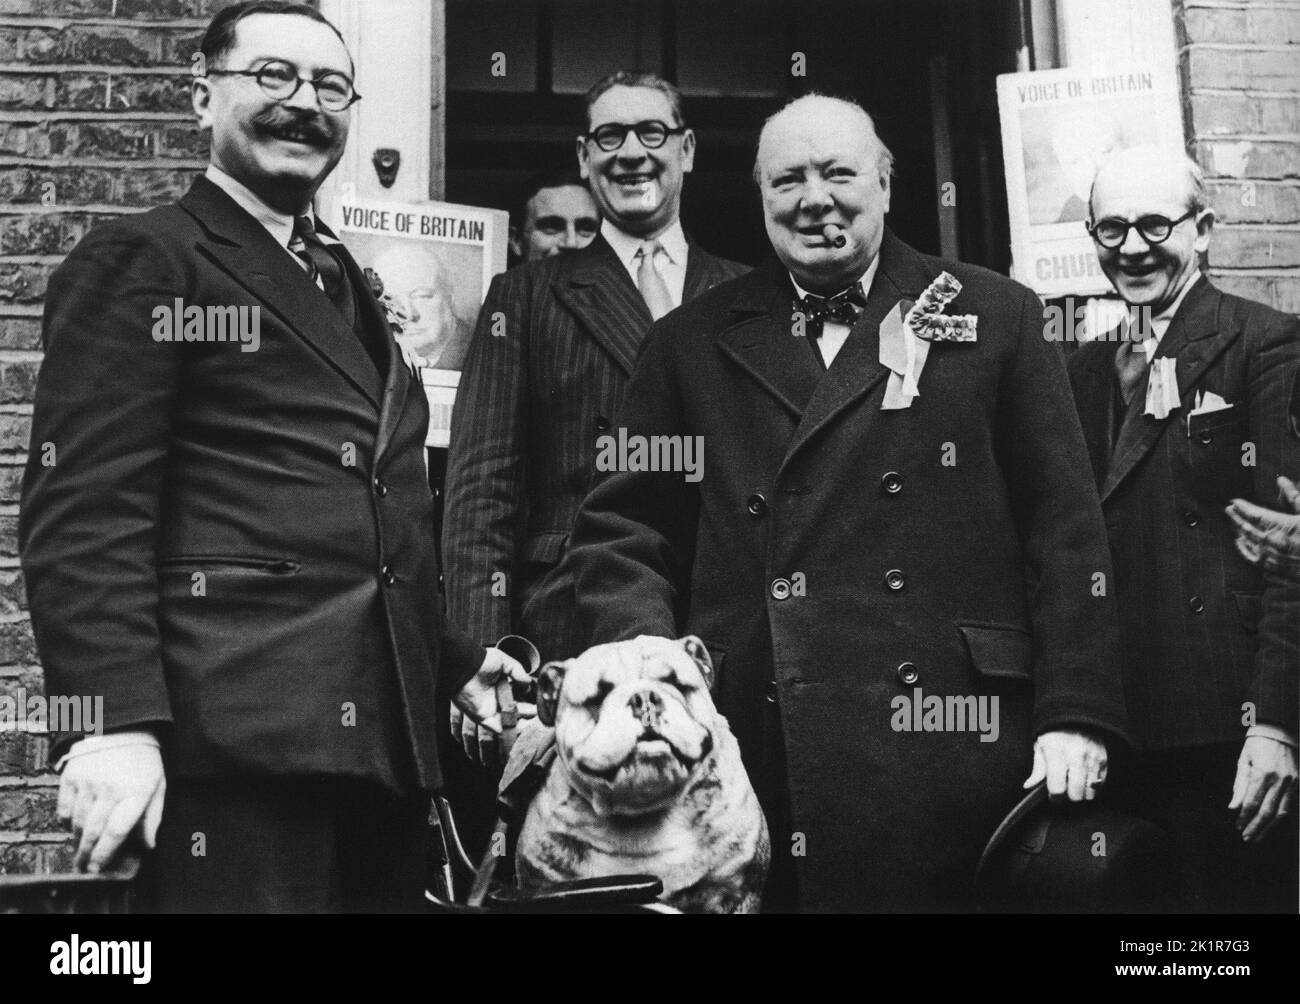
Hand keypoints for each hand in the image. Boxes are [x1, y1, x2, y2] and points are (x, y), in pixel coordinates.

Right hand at [58, 744, 164, 872]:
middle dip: (87, 855)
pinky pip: (64, 809)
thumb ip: (153, 817)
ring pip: (77, 823)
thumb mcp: (158, 785)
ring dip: (77, 841)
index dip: (106, 854)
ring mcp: (88, 782)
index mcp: (136, 791)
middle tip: (85, 869)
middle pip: (93, 832)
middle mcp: (110, 788)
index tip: (99, 869)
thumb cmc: (144, 761)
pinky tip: (72, 829)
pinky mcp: (71, 776)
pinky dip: (66, 823)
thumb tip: (148, 846)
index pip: (117, 831)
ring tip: (81, 852)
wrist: (122, 727)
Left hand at [450, 647, 534, 764]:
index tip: (538, 702)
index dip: (527, 700)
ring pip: (506, 720)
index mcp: (501, 685)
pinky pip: (494, 726)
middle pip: (514, 710)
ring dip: (519, 722)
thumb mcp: (504, 662)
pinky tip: (518, 725)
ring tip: (532, 720)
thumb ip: (518, 672)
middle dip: (527, 712)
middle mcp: (496, 698)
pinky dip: (505, 728)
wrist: (465, 666)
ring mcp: (489, 708)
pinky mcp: (481, 716)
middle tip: (537, 713)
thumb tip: (528, 684)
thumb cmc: (482, 661)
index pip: (516, 696)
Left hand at [1023, 729, 1107, 801]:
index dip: (1054, 797)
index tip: (1053, 795)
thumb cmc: (1055, 732)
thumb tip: (1028, 786)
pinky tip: (1084, 779)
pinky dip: (1092, 786)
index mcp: (1056, 753)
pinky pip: (1101, 785)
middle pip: (1075, 794)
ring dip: (1081, 793)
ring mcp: (1092, 759)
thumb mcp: (1040, 746)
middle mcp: (1076, 757)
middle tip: (1064, 789)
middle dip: (1068, 796)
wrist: (1076, 715)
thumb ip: (1037, 769)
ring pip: (1090, 793)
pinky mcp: (1104, 760)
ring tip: (1074, 784)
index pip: (1057, 788)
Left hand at [1226, 477, 1299, 577]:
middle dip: (1236, 518)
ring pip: (1248, 544)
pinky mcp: (1276, 572)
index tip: (1234, 501)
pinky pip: (1254, 560)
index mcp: (1282, 527)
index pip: (1254, 514)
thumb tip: (1281, 480)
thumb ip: (1294, 497)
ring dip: (1239, 533)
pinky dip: (1245, 551)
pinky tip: (1242, 545)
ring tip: (1233, 524)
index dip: (1242, 507)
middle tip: (1228, 510)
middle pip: (1247, 529)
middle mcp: (1272, 544)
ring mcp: (1272, 560)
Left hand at [1228, 735, 1296, 841]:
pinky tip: (1272, 826)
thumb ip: (1239, 786)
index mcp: (1262, 773)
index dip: (1244, 817)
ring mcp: (1292, 782)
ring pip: (1282, 812)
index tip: (1237, 826)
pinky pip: (1291, 806)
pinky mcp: (1299, 783)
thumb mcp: (1243, 762)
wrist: (1279, 731)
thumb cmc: (1256, 745)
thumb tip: (1233, 808)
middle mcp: (1279, 780)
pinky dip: (1281, 818)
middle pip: (1267, 811)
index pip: (1252, 802)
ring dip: (1269, 827)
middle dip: (1256, 827)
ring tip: (1258, 837)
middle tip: (1246, 838)